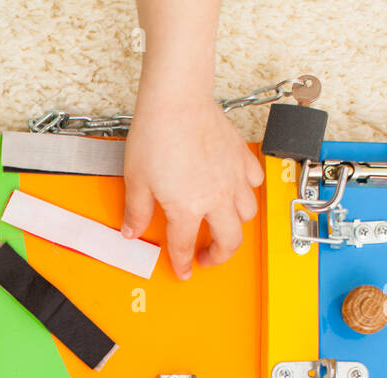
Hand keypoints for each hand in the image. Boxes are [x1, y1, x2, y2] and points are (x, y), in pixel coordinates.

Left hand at [123, 96, 263, 278]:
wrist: (177, 99)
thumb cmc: (156, 133)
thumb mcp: (136, 180)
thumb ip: (137, 211)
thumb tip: (132, 231)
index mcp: (187, 207)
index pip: (184, 246)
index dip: (181, 263)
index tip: (182, 270)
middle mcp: (216, 196)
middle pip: (230, 240)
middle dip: (219, 255)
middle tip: (207, 257)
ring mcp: (233, 177)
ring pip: (248, 214)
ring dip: (236, 226)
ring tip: (223, 226)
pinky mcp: (241, 156)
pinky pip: (254, 182)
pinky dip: (248, 191)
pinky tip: (237, 190)